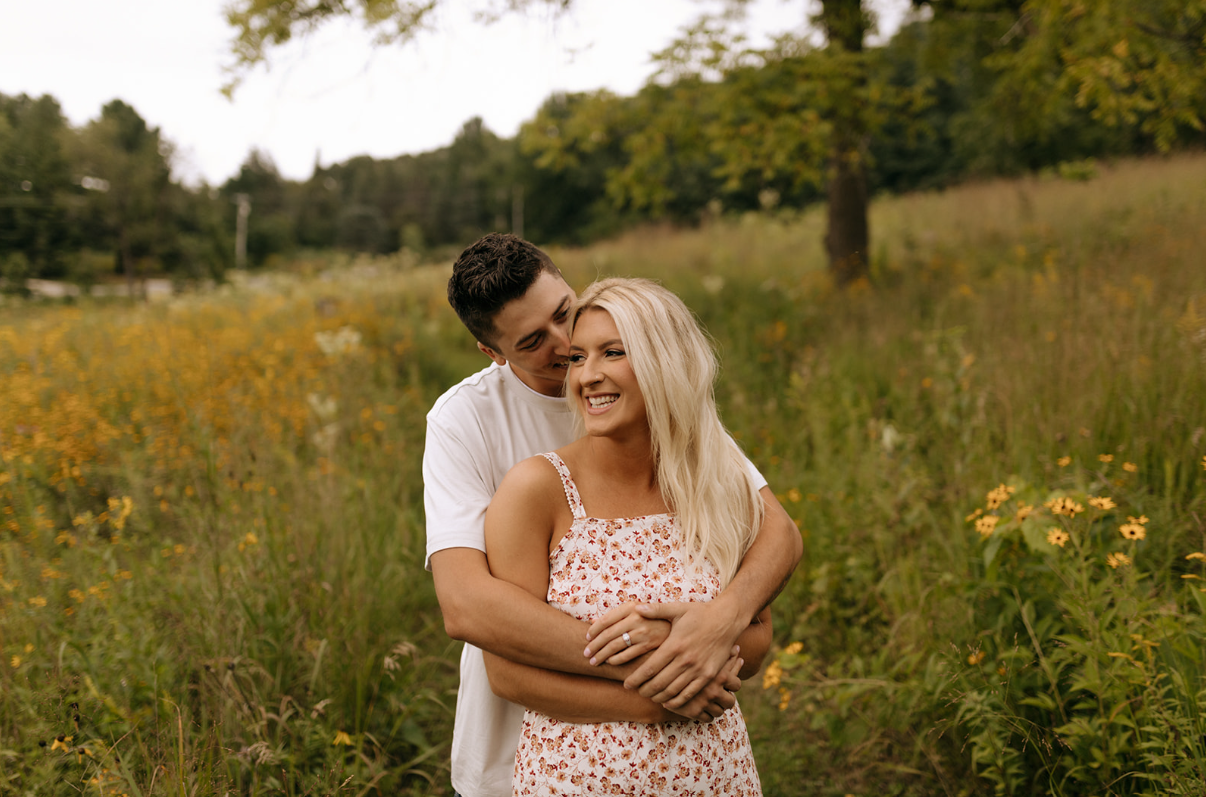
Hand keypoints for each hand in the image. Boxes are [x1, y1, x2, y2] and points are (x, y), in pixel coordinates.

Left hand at [584, 602, 670, 665]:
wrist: (695, 624)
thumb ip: (618, 614)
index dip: (593, 631)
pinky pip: (628, 655)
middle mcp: (638, 618)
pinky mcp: (651, 646)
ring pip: (615, 647)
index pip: (606, 619)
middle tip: (586, 655)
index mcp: (633, 607)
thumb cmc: (661, 618)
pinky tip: (611, 663)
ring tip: (594, 662)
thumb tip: (594, 620)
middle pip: (608, 635)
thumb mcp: (640, 609)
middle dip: (594, 646)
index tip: (586, 639)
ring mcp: (645, 633)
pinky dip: (617, 660)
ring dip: (602, 656)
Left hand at [623, 599, 745, 707]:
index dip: (636, 679)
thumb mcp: (678, 609)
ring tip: (650, 696)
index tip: (627, 684)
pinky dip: (677, 701)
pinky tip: (668, 701)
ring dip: (658, 697)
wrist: (727, 620)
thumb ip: (656, 610)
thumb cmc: (700, 613)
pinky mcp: (709, 675)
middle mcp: (686, 660)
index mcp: (675, 644)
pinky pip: (690, 694)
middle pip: (659, 684)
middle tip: (636, 691)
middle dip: (644, 691)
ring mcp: (699, 670)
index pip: (650, 668)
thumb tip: (637, 609)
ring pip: (673, 692)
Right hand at [663, 652, 742, 722]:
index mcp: (719, 674)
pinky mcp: (692, 712)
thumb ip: (722, 650)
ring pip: (719, 711)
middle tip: (724, 693)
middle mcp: (713, 690)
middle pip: (730, 701)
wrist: (657, 667)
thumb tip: (736, 648)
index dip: (734, 684)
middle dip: (728, 698)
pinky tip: (705, 708)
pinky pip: (707, 718)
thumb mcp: (704, 651)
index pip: (736, 685)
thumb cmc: (683, 649)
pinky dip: (707, 714)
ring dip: (718, 707)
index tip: (731, 682)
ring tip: (714, 701)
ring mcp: (703, 702)